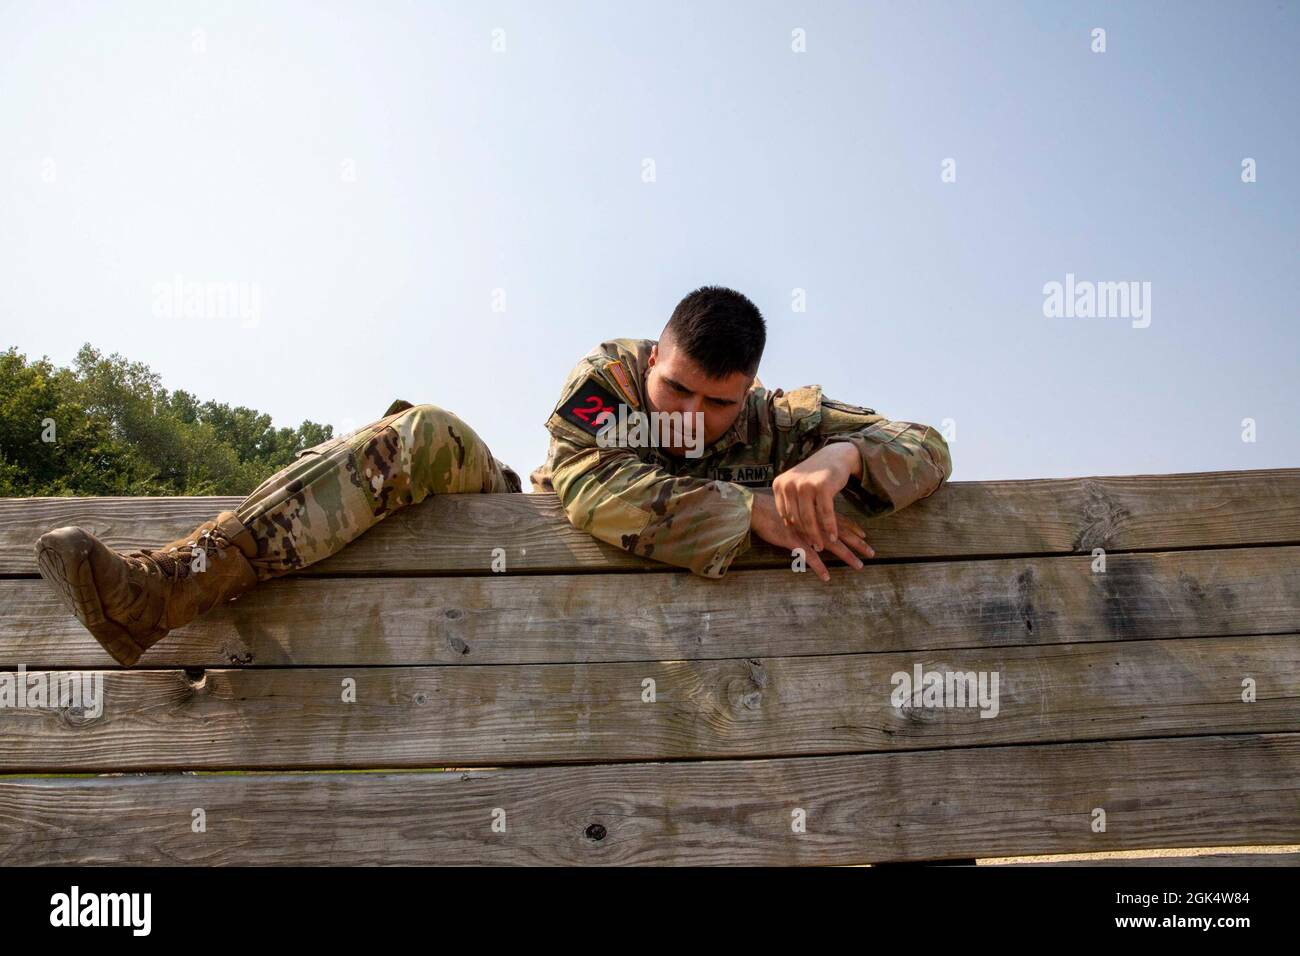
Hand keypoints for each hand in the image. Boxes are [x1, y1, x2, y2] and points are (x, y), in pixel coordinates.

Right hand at [749, 489, 874, 582]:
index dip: (853, 528)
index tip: (865, 535)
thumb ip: (804, 512)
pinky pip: (809, 556)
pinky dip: (818, 567)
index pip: (838, 520)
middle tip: (872, 553)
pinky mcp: (793, 541)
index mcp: (814, 513)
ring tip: (859, 565)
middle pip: (840, 533)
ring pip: (830, 545)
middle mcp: (813, 522)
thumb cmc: (771, 508)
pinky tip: (826, 576)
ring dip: (846, 556)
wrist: (754, 507)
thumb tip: (811, 517)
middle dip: (857, 543)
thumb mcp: (792, 507)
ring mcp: (805, 532)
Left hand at [771, 443, 861, 551]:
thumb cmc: (814, 475)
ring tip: (821, 545)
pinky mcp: (822, 487)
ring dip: (817, 535)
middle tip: (813, 547)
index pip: (785, 514)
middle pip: (796, 518)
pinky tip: (833, 536)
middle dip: (805, 535)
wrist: (834, 456)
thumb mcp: (796, 485)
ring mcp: (805, 485)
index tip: (801, 540)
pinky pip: (825, 514)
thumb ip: (790, 502)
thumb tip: (788, 527)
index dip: (794, 529)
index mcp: (779, 484)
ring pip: (809, 518)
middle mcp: (789, 484)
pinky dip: (830, 527)